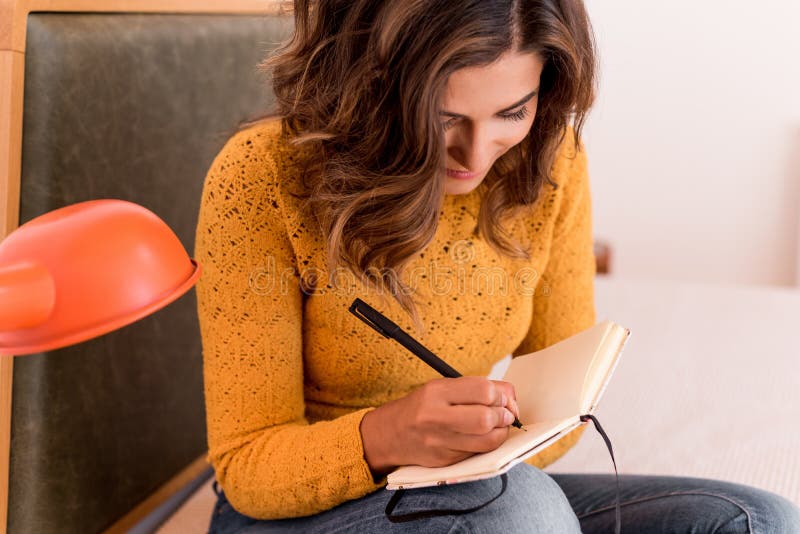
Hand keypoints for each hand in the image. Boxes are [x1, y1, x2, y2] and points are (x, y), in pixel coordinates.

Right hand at [360, 376, 519, 476]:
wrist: (390, 434)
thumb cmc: (422, 407)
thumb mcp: (442, 387)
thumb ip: (476, 387)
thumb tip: (510, 396)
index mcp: (436, 392)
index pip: (482, 390)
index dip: (500, 395)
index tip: (502, 398)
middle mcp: (435, 416)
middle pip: (485, 418)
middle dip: (504, 415)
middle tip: (506, 414)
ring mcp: (439, 441)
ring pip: (487, 440)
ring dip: (501, 432)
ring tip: (499, 425)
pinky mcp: (445, 460)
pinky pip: (478, 453)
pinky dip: (488, 444)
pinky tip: (485, 436)